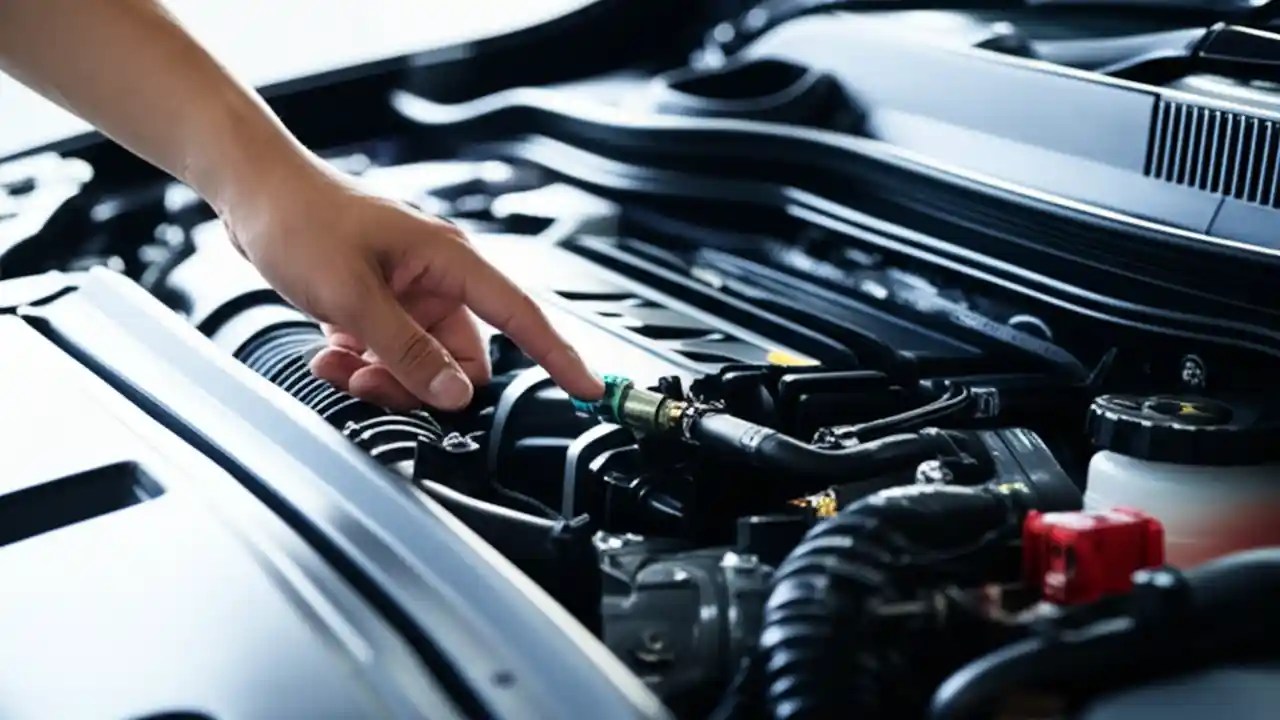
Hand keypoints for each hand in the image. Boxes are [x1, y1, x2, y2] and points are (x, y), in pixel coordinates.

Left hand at [220, 158, 603, 411]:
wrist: (252, 191)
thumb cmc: (300, 219)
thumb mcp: (353, 298)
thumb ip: (408, 352)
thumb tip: (456, 394)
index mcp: (450, 262)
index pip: (522, 317)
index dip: (559, 357)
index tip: (587, 390)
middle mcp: (438, 279)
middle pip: (462, 359)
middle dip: (422, 384)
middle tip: (375, 382)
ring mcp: (409, 293)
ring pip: (422, 363)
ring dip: (383, 375)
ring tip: (339, 363)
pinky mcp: (381, 304)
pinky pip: (390, 353)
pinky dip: (362, 363)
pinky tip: (329, 352)